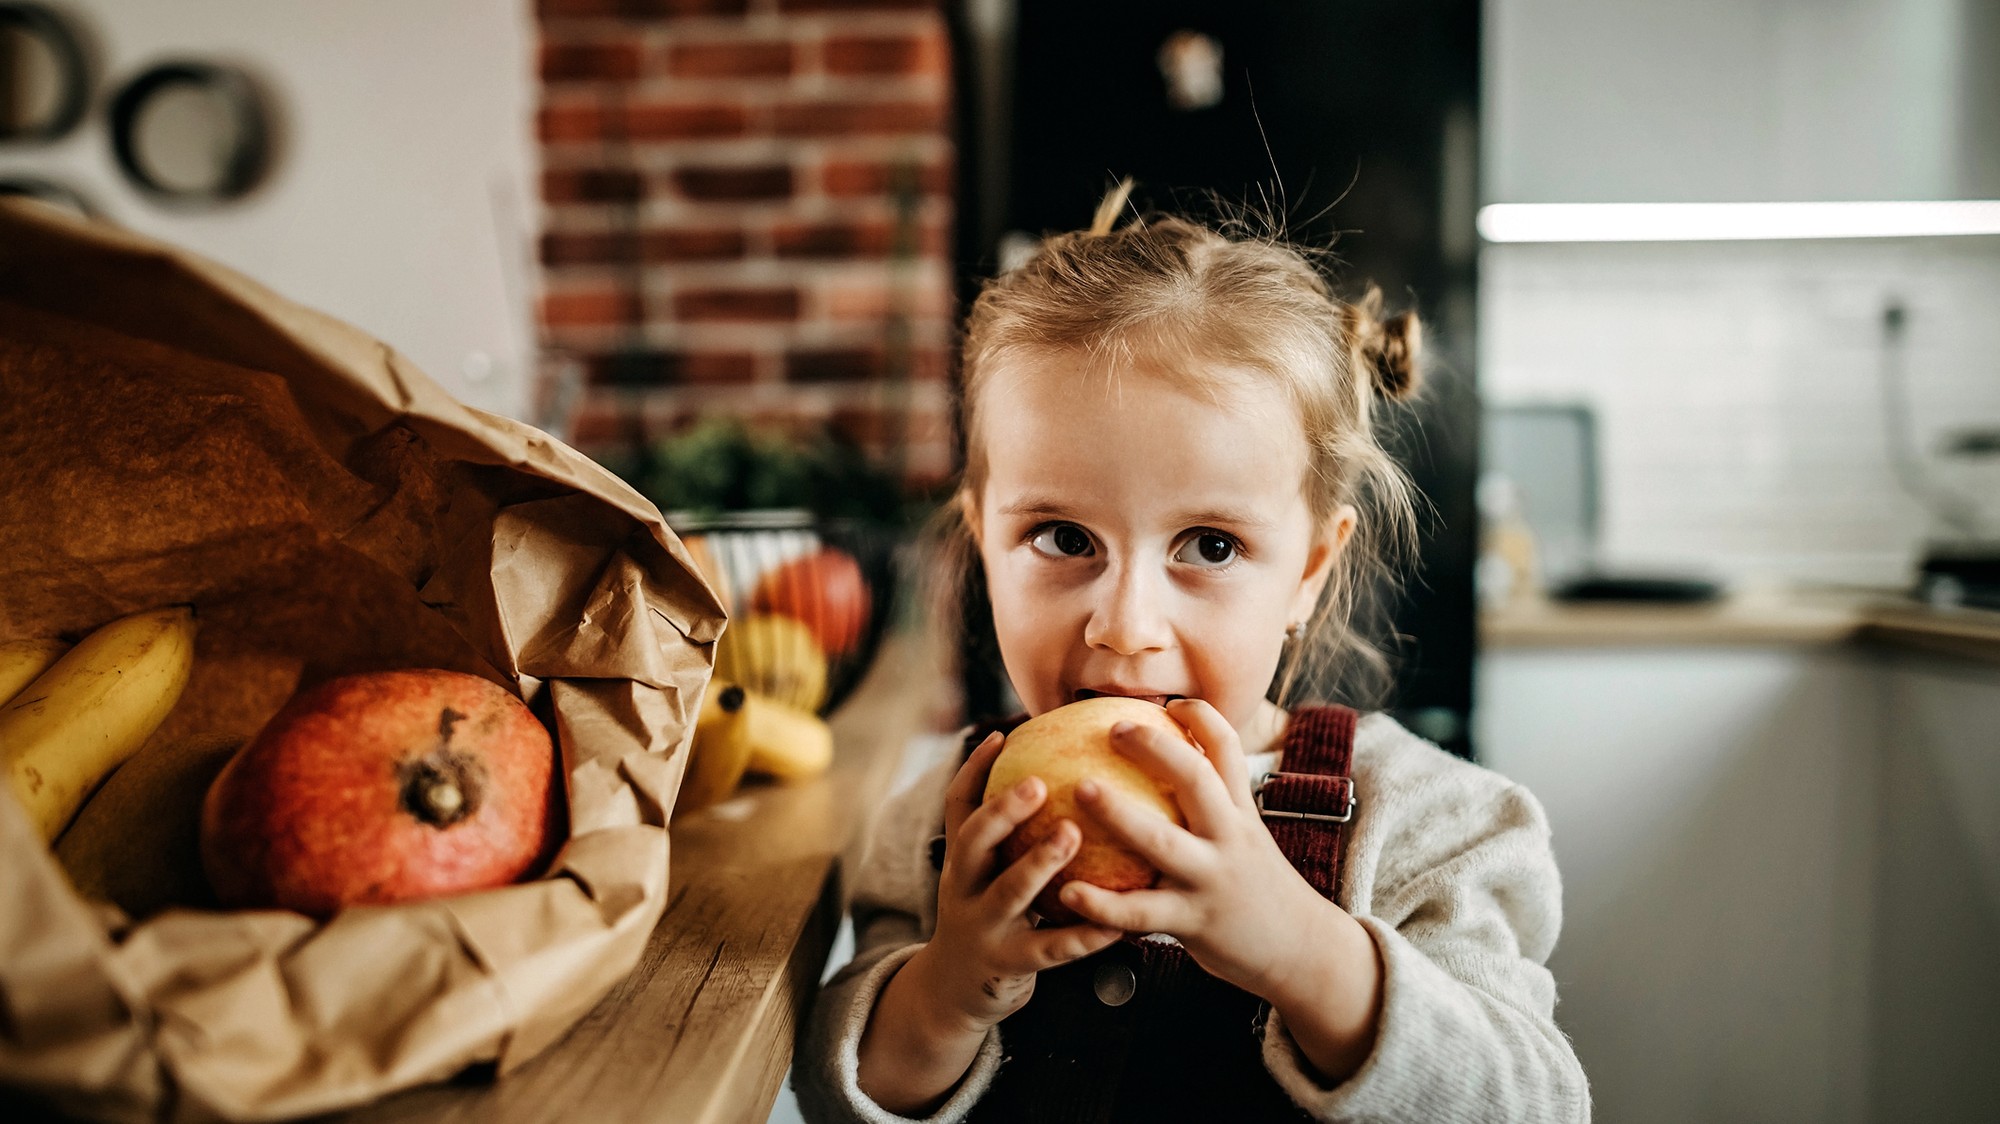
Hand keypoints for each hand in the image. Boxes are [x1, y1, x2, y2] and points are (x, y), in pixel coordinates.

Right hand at [905, 730, 1123, 1032]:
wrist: (954, 992)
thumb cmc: (988, 914)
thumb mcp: (985, 872)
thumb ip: (1010, 834)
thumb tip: (1058, 770)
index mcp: (961, 860)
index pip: (957, 807)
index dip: (975, 770)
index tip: (1003, 737)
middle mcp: (963, 888)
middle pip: (972, 842)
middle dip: (1001, 811)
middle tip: (1039, 783)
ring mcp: (982, 927)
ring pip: (1009, 891)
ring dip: (1038, 862)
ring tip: (1073, 834)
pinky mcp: (1008, 964)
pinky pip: (1050, 947)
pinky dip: (1083, 935)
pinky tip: (1117, 923)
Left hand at [1056, 699, 1336, 1000]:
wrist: (1301, 951)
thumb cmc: (1258, 889)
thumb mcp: (1247, 838)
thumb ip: (1215, 808)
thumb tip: (1169, 770)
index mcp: (1241, 813)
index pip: (1228, 750)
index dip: (1201, 718)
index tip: (1171, 702)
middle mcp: (1230, 838)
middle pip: (1196, 779)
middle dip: (1155, 748)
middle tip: (1112, 728)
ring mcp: (1212, 878)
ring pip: (1162, 841)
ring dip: (1119, 812)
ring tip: (1080, 788)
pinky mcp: (1194, 921)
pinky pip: (1141, 912)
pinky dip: (1103, 904)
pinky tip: (1069, 892)